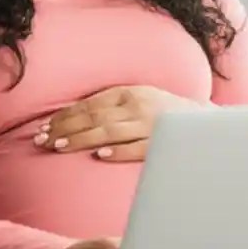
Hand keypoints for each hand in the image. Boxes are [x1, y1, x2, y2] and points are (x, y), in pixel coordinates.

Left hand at [33, 86, 201, 161]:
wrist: (204, 123)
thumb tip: (75, 118)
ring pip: (110, 131)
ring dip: (83, 139)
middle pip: (94, 117)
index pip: (89, 105)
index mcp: (129, 93)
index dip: (65, 116)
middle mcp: (138, 105)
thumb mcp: (138, 99)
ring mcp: (151, 124)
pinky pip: (138, 147)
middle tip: (42, 140)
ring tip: (60, 147)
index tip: (44, 128)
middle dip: (65, 129)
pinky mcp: (163, 142)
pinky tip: (100, 156)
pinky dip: (119, 151)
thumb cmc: (164, 112)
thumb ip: (112, 106)